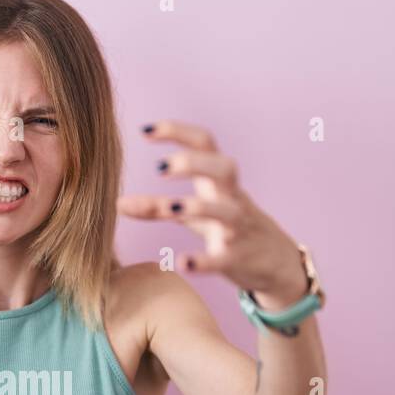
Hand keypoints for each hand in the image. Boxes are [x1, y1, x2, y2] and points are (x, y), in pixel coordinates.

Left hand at [117, 120, 307, 309]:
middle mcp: (232, 199)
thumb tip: (117, 203)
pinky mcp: (239, 259)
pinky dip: (203, 260)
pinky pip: (224, 257)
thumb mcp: (192, 216)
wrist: (277, 265)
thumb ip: (155, 208)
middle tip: (160, 167)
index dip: (178, 132)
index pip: (204, 143)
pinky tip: (180, 263)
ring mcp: (238, 229)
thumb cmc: (229, 230)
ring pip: (226, 211)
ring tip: (169, 208)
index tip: (145, 130)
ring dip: (198, 206)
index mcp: (219, 182)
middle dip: (194, 163)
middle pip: (224, 168)